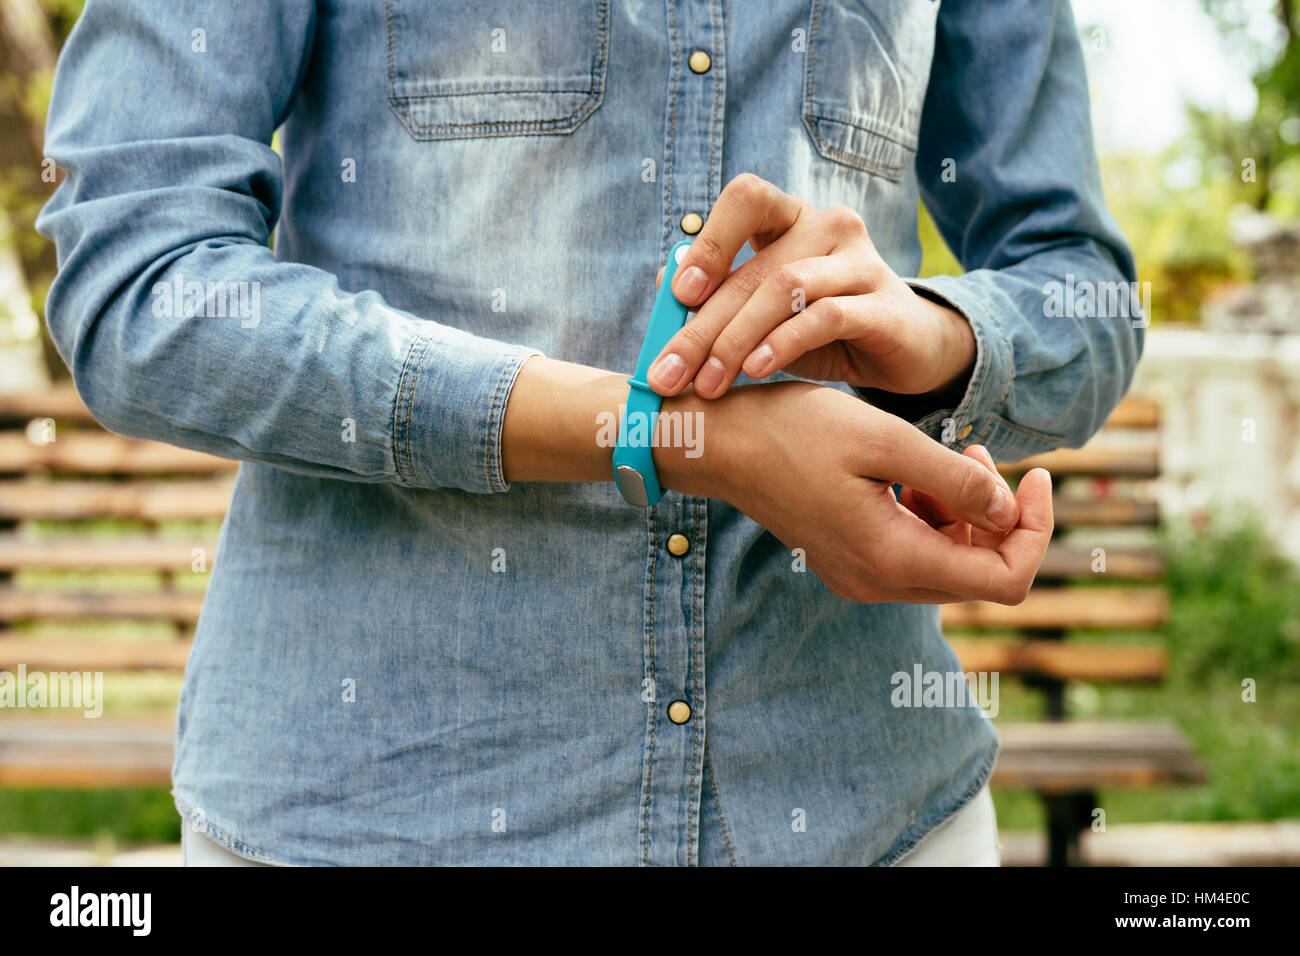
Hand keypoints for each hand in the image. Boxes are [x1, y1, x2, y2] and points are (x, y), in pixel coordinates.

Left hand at [647, 173, 974, 400]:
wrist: (904, 350)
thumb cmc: (822, 327)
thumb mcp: (765, 312)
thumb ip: (720, 296)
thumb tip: (662, 286)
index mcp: (791, 216)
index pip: (747, 197)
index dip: (711, 241)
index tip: (679, 294)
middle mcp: (828, 225)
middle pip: (755, 268)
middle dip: (703, 327)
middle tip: (670, 374)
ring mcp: (861, 260)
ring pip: (786, 288)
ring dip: (737, 339)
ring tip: (709, 383)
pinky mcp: (885, 302)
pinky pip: (827, 315)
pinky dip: (785, 343)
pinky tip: (757, 370)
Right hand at [663, 381, 1051, 604]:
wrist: (721, 445)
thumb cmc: (795, 431)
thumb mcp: (887, 440)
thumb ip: (956, 481)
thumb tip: (1008, 510)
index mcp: (894, 557)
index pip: (1006, 580)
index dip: (1036, 530)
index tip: (1036, 474)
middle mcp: (879, 583)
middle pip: (981, 575)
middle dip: (1000, 516)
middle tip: (977, 454)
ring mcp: (861, 577)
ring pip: (949, 562)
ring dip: (963, 513)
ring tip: (946, 455)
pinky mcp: (849, 561)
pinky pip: (914, 552)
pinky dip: (930, 515)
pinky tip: (911, 473)